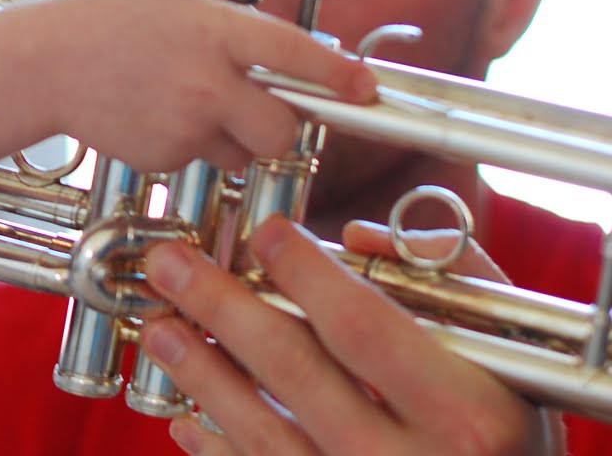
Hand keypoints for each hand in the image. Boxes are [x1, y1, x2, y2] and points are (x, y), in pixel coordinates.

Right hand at [6, 0, 376, 171]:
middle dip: (281, 122)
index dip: (338, 76)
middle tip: (264, 105)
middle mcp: (207, 83)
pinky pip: (197, 159)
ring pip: (241, 150)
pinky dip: (188, 143)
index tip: (363, 87)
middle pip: (282, 126)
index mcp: (214, 31)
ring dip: (232, 134)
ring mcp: (185, 126)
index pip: (296, 57)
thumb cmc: (99, 17)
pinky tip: (154, 113)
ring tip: (188, 100)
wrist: (40, 65)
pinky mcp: (163, 157)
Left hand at [137, 216, 562, 455]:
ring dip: (201, 374)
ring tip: (158, 327)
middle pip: (295, 369)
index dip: (304, 274)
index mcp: (468, 412)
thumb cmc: (507, 430)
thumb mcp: (506, 355)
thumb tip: (355, 236)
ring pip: (264, 430)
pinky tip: (183, 415)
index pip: (363, 326)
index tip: (263, 232)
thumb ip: (445, 280)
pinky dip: (217, 448)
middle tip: (169, 265)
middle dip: (221, 308)